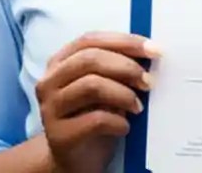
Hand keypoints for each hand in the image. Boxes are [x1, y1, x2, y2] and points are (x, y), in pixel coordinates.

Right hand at [36, 32, 159, 172]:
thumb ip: (115, 69)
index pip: (89, 40)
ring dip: (124, 94)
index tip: (152, 49)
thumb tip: (149, 53)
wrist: (74, 160)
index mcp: (59, 62)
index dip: (122, 41)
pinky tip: (125, 127)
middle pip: (89, 60)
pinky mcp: (59, 135)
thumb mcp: (103, 88)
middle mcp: (49, 82)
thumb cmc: (92, 117)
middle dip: (125, 66)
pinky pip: (96, 120)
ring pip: (92, 86)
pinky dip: (119, 121)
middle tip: (149, 81)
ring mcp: (50, 108)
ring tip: (138, 107)